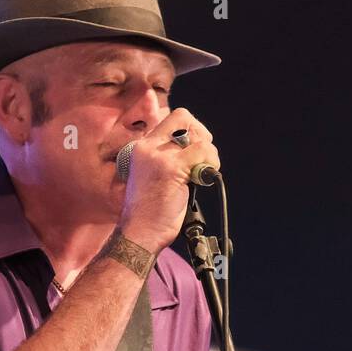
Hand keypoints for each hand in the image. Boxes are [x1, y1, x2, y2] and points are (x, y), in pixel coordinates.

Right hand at [117, 107, 220, 254]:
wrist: (139, 233)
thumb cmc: (149, 213)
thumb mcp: (154, 177)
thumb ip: (170, 159)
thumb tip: (198, 148)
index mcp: (142, 148)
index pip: (172, 118)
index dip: (191, 129)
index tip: (196, 150)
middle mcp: (148, 147)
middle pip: (184, 117)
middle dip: (202, 135)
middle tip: (203, 159)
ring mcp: (159, 156)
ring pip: (198, 136)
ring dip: (209, 154)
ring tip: (201, 174)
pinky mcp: (171, 168)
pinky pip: (203, 151)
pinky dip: (211, 162)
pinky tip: (205, 177)